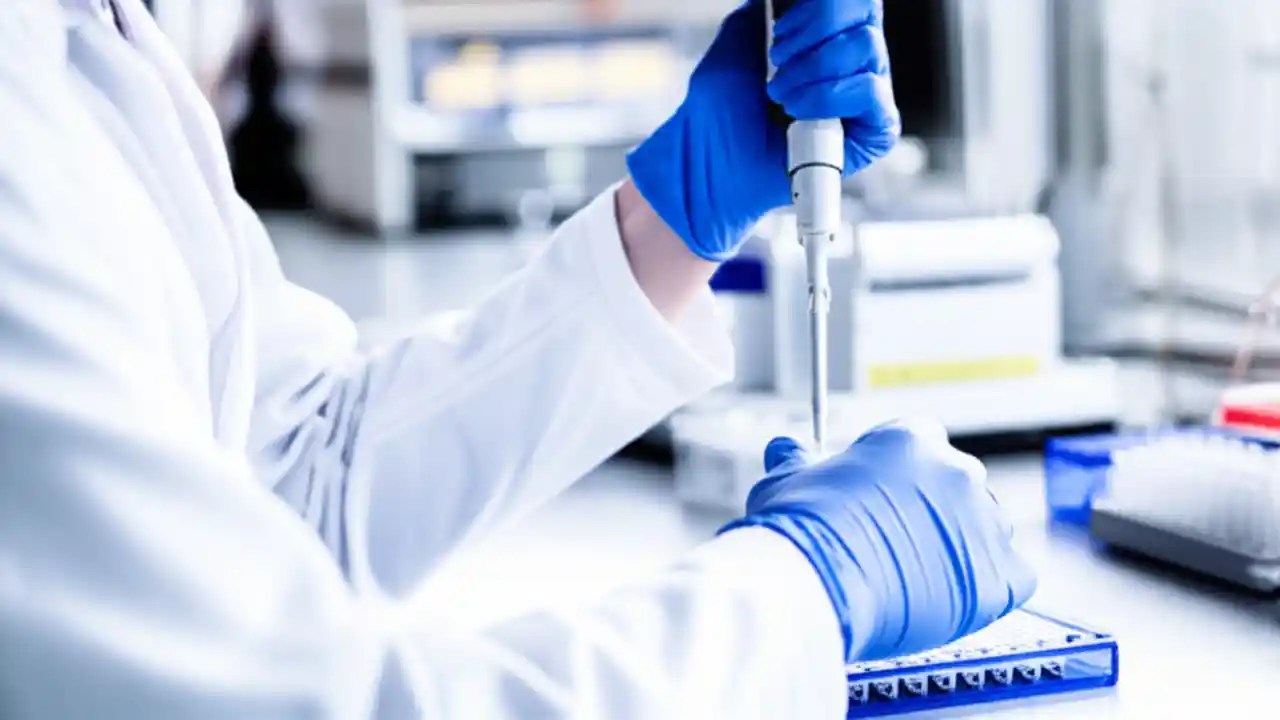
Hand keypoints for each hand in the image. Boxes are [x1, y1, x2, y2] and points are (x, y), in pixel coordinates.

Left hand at [626, 0, 898, 261]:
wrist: (712, 160)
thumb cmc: (722, 106)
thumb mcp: (740, 34)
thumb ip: (770, 4)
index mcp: (827, 31)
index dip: (819, 6)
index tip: (778, 29)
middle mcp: (852, 57)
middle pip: (863, 11)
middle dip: (812, 31)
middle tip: (777, 61)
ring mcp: (866, 91)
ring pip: (865, 46)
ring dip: (813, 68)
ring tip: (781, 95)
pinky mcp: (875, 129)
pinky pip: (870, 92)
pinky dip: (828, 96)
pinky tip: (799, 114)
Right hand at [720, 421, 1035, 661]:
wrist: (817, 581)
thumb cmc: (801, 529)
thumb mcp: (787, 482)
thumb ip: (796, 461)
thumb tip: (784, 448)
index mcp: (910, 441)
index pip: (922, 443)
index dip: (900, 474)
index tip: (880, 498)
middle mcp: (957, 472)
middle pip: (958, 485)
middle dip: (933, 510)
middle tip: (896, 543)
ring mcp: (984, 522)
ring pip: (987, 530)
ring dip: (962, 548)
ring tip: (919, 578)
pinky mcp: (1003, 574)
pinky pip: (1014, 578)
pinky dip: (991, 589)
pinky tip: (954, 599)